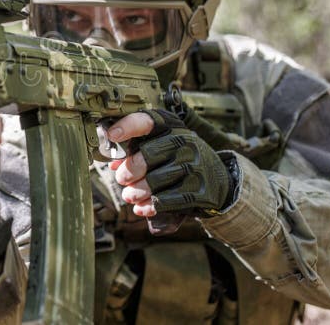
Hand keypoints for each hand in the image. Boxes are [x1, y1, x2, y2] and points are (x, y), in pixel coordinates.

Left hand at [107, 110, 234, 216]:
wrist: (217, 180)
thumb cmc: (179, 160)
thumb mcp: (161, 148)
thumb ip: (136, 152)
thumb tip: (113, 164)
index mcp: (171, 127)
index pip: (147, 121)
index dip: (128, 126)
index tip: (111, 134)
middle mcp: (185, 142)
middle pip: (148, 155)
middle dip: (130, 170)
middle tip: (121, 179)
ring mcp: (194, 166)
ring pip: (155, 180)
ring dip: (137, 191)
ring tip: (129, 196)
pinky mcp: (200, 189)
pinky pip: (168, 200)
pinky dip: (150, 206)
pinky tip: (142, 208)